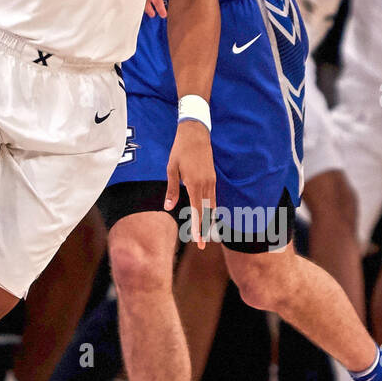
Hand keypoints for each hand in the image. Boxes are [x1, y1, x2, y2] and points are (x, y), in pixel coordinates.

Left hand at [165, 121, 215, 249]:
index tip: (198, 241)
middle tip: (203, 246)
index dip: (198, 227)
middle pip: (206, 212)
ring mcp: (211, 181)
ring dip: (209, 221)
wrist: (195, 134)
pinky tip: (210, 216)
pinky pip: (213, 198)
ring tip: (207, 234)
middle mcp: (206, 185)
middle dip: (205, 229)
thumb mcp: (171, 169)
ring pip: (212, 206)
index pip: (197, 211)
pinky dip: (212, 209)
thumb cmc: (180, 151)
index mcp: (194, 184)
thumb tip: (168, 207)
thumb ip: (172, 190)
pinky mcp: (212, 178)